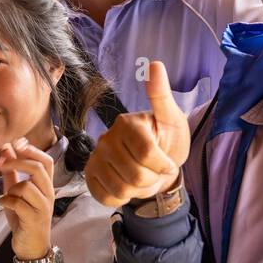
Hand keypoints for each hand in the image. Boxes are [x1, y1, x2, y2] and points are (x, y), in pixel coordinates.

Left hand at [0, 136, 55, 261]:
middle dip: (16, 161)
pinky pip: (18, 203)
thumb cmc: (24, 218)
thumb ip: (12, 172)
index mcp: (46, 185)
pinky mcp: (34, 219)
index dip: (31, 149)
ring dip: (11, 189)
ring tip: (7, 197)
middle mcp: (48, 194)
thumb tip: (6, 148)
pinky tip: (3, 205)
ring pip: (27, 187)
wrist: (31, 247)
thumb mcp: (15, 192)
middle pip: (38, 168)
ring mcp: (43, 207)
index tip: (15, 143)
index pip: (46, 161)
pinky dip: (5, 202)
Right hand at [85, 61, 189, 207]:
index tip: (169, 162)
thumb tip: (155, 64)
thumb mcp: (172, 120)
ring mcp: (95, 157)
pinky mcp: (90, 175)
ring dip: (139, 190)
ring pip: (121, 189)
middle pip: (135, 175)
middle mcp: (106, 138)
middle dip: (153, 179)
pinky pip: (105, 197)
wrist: (156, 165)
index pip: (147, 154)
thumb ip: (161, 96)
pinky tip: (127, 185)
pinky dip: (122, 198)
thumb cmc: (166, 140)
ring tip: (143, 178)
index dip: (164, 165)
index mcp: (127, 123)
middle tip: (154, 171)